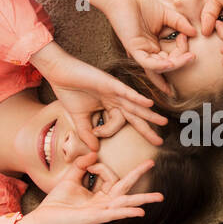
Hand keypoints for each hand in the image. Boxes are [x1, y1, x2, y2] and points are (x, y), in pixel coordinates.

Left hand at [17, 155, 162, 223]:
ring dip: (143, 199)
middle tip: (152, 162)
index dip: (99, 166)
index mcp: (99, 195)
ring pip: (126, 202)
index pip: (109, 175)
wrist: (43, 218)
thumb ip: (81, 166)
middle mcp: (104, 203)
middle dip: (139, 175)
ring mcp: (101, 211)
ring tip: (159, 197)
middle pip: (126, 187)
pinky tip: (140, 212)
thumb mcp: (70, 179)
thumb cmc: (57, 203)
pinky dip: (127, 212)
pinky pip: (114, 214)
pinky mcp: (95, 217)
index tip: (87, 164)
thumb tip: (92, 153)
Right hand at [32, 43, 168, 147]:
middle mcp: (115, 99)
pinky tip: (149, 103)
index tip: (96, 133)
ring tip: (163, 123)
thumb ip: (87, 133)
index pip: (118, 123)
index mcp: (109, 106)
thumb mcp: (79, 118)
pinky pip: (126, 92)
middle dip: (147, 129)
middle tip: (159, 142)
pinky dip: (137, 98)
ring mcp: (114, 91)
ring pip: (135, 105)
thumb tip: (94, 150)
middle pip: (135, 116)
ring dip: (149, 114)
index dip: (107, 132)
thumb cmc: (69, 92)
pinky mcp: (110, 83)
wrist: (59, 73)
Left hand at [102, 0, 196, 96]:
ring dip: (175, 65)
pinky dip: (159, 65)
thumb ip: (180, 23)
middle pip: (167, 65)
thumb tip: (194, 33)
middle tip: (191, 55)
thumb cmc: (141, 4)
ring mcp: (141, 51)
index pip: (172, 56)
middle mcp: (149, 51)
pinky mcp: (133, 49)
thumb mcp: (166, 14)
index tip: (187, 35)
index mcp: (156, 46)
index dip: (183, 50)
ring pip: (159, 67)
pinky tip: (170, 63)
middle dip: (181, 62)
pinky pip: (147, 63)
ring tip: (188, 59)